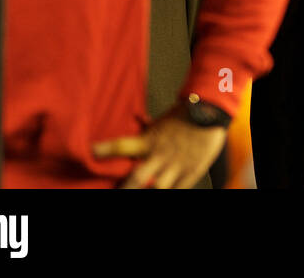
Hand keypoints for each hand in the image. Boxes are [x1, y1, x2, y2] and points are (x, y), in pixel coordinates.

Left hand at [92, 106, 226, 188]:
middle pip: (137, 177)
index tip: (92, 151)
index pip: (122, 145)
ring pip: (157, 187)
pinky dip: (171, 192)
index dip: (106, 149)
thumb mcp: (162, 121)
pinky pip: (178, 189)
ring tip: (141, 192)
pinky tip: (165, 192)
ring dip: (148, 191)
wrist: (212, 111)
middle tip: (116, 191)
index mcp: (150, 140)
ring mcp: (176, 165)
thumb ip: (148, 129)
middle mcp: (160, 154)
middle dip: (125, 188)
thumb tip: (137, 121)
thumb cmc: (185, 115)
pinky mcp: (191, 171)